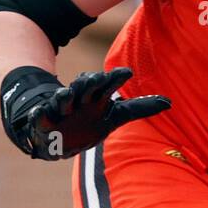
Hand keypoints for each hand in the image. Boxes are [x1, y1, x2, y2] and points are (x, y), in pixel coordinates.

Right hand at [1, 66, 169, 159]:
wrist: (60, 135)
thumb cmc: (90, 120)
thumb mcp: (116, 116)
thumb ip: (140, 108)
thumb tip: (169, 102)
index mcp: (96, 99)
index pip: (107, 85)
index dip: (115, 78)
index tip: (127, 72)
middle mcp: (79, 101)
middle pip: (85, 87)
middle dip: (89, 82)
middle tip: (96, 77)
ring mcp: (61, 110)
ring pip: (62, 99)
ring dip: (64, 95)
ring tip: (66, 92)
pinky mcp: (44, 121)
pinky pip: (40, 117)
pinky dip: (39, 114)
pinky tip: (38, 112)